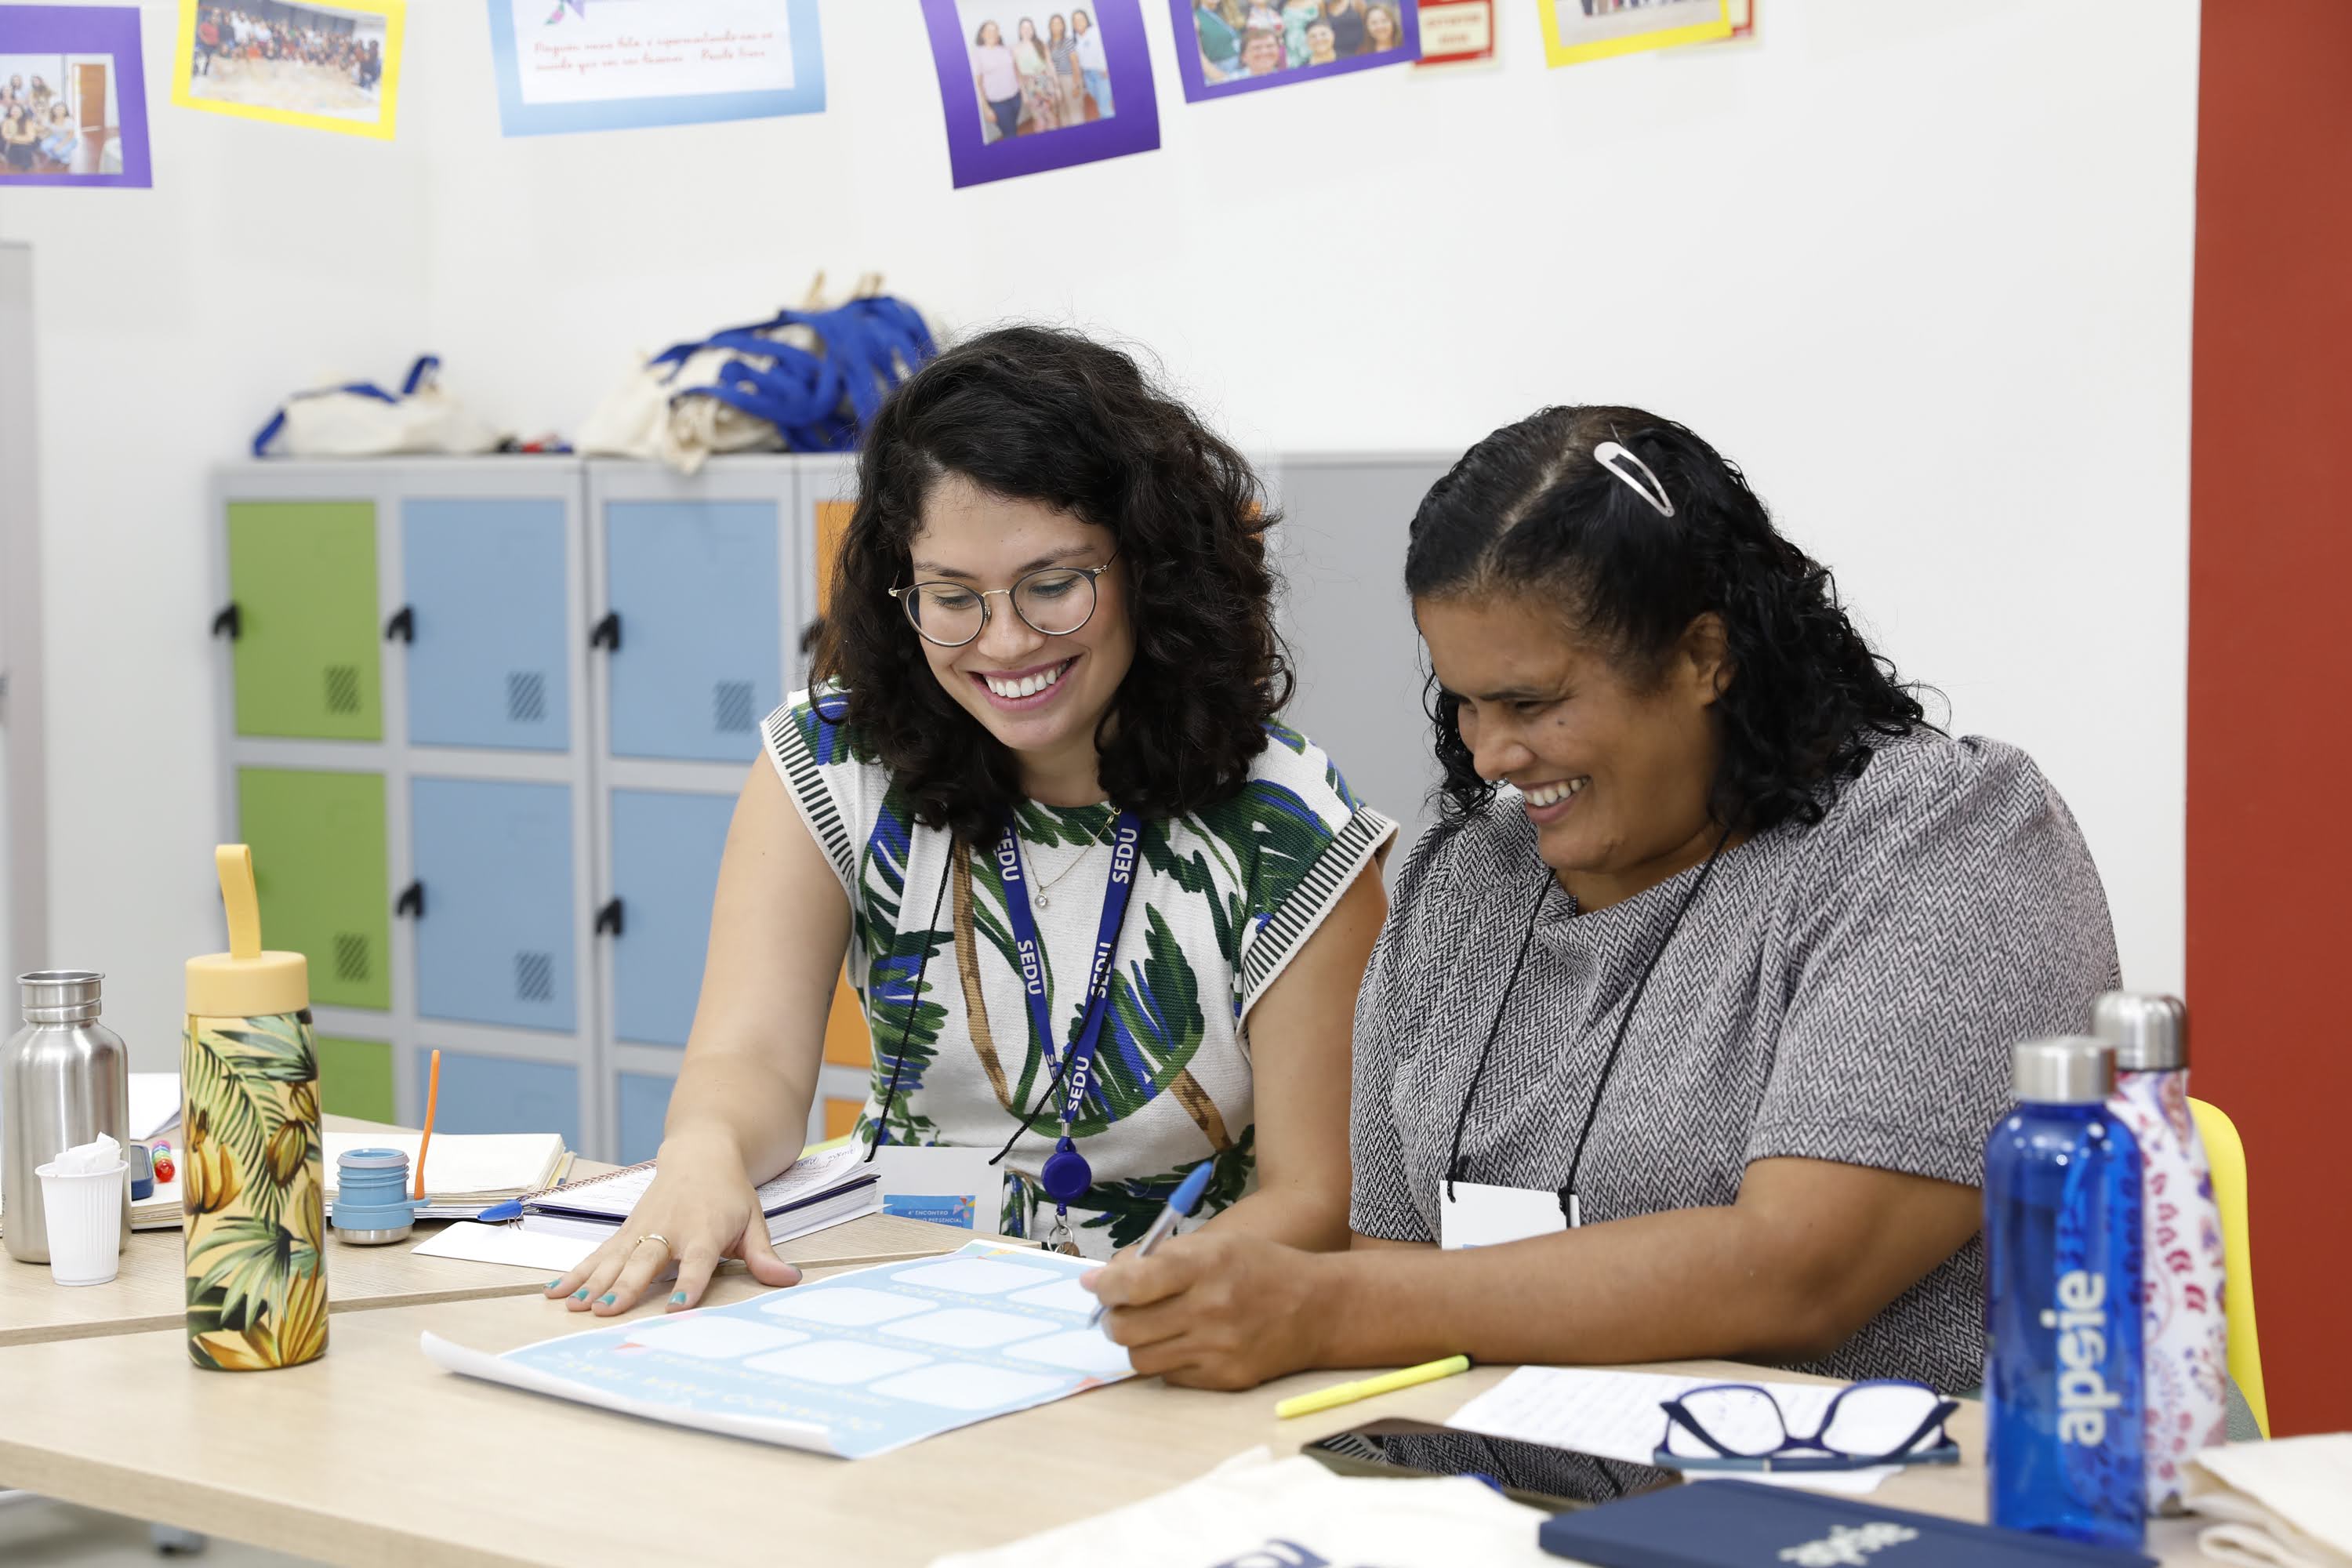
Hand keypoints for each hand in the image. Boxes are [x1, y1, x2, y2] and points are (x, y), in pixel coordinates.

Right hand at [542, 1134, 801, 1316]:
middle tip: (607, 1311)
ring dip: (593, 1283)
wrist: (702, 1152)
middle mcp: (670, 1230)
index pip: (697, 1262)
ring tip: (576, 1307)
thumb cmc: (729, 1194)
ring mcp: (643, 1229)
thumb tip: (789, 1279)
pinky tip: (557, 1293)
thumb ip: (764, 1255)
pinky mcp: (626, 1231)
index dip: (689, 1284)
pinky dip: (576, 1273)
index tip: (679, 1307)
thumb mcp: (753, 1221)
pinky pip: (598, 1255)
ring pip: (615, 1259)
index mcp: (704, 1231)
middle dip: (625, 1287)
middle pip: (646, 1262)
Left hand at [1082, 1231, 1327, 1389]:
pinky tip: (1184, 1342)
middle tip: (1119, 1309)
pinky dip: (1166, 1360)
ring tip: (1152, 1326)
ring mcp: (1218, 1349)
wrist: (1319, 1309)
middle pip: (1127, 1328)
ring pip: (1141, 1358)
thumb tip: (1103, 1278)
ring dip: (1137, 1342)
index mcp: (1206, 1266)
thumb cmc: (1260, 1268)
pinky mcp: (1224, 1379)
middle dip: (1113, 1318)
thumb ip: (1159, 1257)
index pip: (1134, 1283)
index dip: (1105, 1286)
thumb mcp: (1215, 1244)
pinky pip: (1169, 1377)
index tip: (1094, 1285)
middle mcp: (1211, 1309)